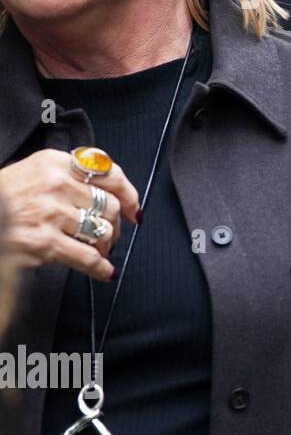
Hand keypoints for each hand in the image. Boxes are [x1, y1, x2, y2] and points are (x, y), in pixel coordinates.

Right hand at [0, 149, 140, 281]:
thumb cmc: (4, 199)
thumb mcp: (34, 173)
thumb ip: (69, 176)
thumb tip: (114, 192)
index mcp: (55, 163)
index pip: (110, 174)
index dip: (129, 195)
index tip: (133, 210)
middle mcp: (55, 184)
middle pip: (109, 206)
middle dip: (115, 226)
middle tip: (110, 236)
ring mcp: (49, 213)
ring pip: (102, 231)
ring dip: (106, 246)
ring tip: (100, 252)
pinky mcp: (42, 242)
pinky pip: (87, 256)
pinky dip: (101, 267)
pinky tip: (104, 271)